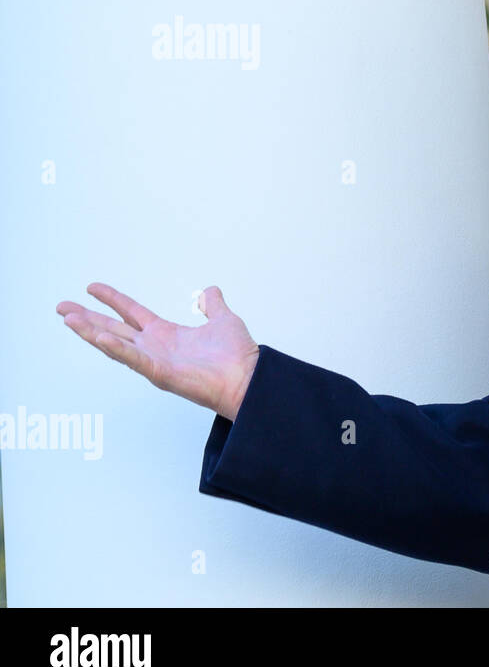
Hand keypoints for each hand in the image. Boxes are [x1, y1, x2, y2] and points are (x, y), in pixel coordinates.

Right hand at [56, 283, 259, 420]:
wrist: (249, 379)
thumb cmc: (237, 356)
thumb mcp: (224, 320)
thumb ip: (213, 305)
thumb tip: (209, 291)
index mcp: (166, 334)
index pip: (132, 312)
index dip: (113, 299)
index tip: (91, 287)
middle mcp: (156, 347)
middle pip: (114, 328)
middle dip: (87, 318)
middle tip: (61, 307)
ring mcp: (155, 361)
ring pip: (116, 344)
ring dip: (91, 332)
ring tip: (70, 319)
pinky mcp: (161, 374)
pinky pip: (135, 359)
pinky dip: (118, 349)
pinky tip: (100, 337)